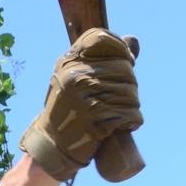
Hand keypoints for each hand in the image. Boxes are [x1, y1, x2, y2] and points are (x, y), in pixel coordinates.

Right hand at [20, 28, 141, 181]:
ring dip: (132, 105)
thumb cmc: (69, 110)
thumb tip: (133, 39)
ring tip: (122, 115)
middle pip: (124, 68)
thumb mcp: (78, 79)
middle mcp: (75, 76)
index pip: (104, 39)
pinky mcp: (94, 118)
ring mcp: (84, 97)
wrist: (53, 145)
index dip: (121, 49)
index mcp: (68, 62)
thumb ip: (105, 59)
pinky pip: (130, 113)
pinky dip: (132, 121)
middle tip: (122, 100)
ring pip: (130, 92)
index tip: (126, 63)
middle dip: (130, 85)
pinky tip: (125, 125)